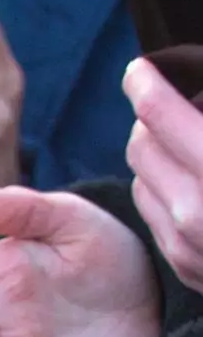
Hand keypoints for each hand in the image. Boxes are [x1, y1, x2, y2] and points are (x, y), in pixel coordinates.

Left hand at [126, 58, 202, 291]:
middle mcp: (197, 210)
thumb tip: (201, 104)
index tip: (139, 68)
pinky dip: (163, 190)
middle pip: (140, 145)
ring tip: (185, 141)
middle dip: (150, 119)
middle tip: (170, 103)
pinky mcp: (184, 267)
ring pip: (141, 179)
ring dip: (155, 154)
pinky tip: (191, 181)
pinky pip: (153, 214)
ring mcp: (186, 245)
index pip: (160, 116)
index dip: (146, 84)